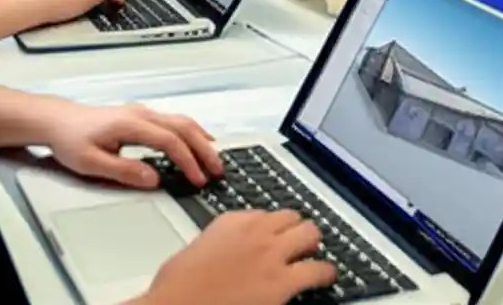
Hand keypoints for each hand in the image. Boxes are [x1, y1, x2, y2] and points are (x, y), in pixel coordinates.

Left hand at [47, 102, 222, 189]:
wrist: (58, 121)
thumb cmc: (71, 139)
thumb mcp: (91, 162)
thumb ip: (123, 171)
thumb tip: (153, 179)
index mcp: (131, 125)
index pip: (169, 141)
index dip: (187, 161)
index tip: (197, 179)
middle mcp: (141, 115)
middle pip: (183, 128)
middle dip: (203, 150)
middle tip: (217, 170)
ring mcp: (143, 113)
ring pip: (182, 121)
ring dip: (201, 140)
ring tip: (214, 159)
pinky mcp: (142, 116)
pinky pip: (174, 121)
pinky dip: (192, 132)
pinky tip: (198, 140)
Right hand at [136, 211, 335, 304]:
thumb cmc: (176, 288)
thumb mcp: (194, 251)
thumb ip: (217, 244)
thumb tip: (224, 252)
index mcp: (231, 221)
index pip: (263, 215)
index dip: (270, 228)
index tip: (271, 236)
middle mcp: (255, 231)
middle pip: (291, 217)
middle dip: (295, 229)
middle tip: (296, 244)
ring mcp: (271, 254)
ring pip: (309, 233)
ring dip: (311, 244)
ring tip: (312, 256)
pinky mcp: (282, 282)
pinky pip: (318, 270)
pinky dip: (325, 273)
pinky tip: (326, 277)